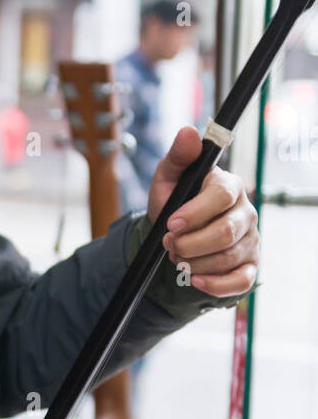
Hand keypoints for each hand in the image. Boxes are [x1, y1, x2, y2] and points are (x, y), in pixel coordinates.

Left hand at [147, 126, 258, 297]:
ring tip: (175, 257)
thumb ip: (178, 156)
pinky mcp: (249, 265)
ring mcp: (251, 239)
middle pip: (225, 232)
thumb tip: (189, 133)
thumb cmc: (174, 201)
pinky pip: (240, 281)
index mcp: (229, 186)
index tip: (170, 224)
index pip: (221, 197)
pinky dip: (215, 285)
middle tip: (169, 245)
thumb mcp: (168, 178)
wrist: (174, 234)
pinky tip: (195, 279)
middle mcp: (246, 211)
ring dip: (193, 262)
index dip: (195, 213)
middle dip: (190, 243)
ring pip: (226, 258)